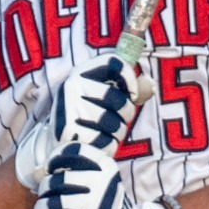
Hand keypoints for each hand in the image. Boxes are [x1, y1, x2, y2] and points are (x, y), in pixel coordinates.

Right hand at [15, 56, 151, 192]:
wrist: (58, 144)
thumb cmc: (87, 116)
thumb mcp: (98, 95)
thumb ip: (122, 88)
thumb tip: (150, 85)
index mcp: (81, 72)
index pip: (113, 63)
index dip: (129, 78)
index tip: (132, 94)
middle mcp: (73, 86)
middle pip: (119, 99)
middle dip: (126, 113)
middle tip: (119, 118)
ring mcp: (70, 109)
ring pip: (115, 123)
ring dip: (117, 131)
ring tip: (105, 131)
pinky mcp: (71, 132)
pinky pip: (106, 141)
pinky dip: (108, 145)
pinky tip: (97, 143)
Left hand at [29, 142, 178, 208]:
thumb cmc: (106, 206)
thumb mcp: (102, 182)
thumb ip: (76, 171)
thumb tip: (37, 170)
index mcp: (106, 166)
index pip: (73, 151)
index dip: (55, 158)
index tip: (49, 170)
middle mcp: (102, 182)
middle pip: (57, 180)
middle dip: (44, 189)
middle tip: (44, 198)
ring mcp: (95, 206)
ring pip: (52, 203)